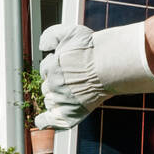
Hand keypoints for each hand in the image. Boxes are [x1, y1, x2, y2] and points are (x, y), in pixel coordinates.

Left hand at [35, 22, 153, 128]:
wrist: (112, 65)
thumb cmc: (95, 49)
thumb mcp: (71, 32)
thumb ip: (51, 35)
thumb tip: (42, 46)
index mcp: (51, 66)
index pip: (46, 69)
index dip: (56, 66)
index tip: (69, 66)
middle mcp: (53, 85)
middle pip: (47, 86)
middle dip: (56, 82)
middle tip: (74, 79)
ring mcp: (61, 101)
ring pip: (50, 101)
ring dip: (56, 97)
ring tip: (74, 92)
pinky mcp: (69, 115)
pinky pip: (48, 121)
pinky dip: (45, 121)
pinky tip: (43, 120)